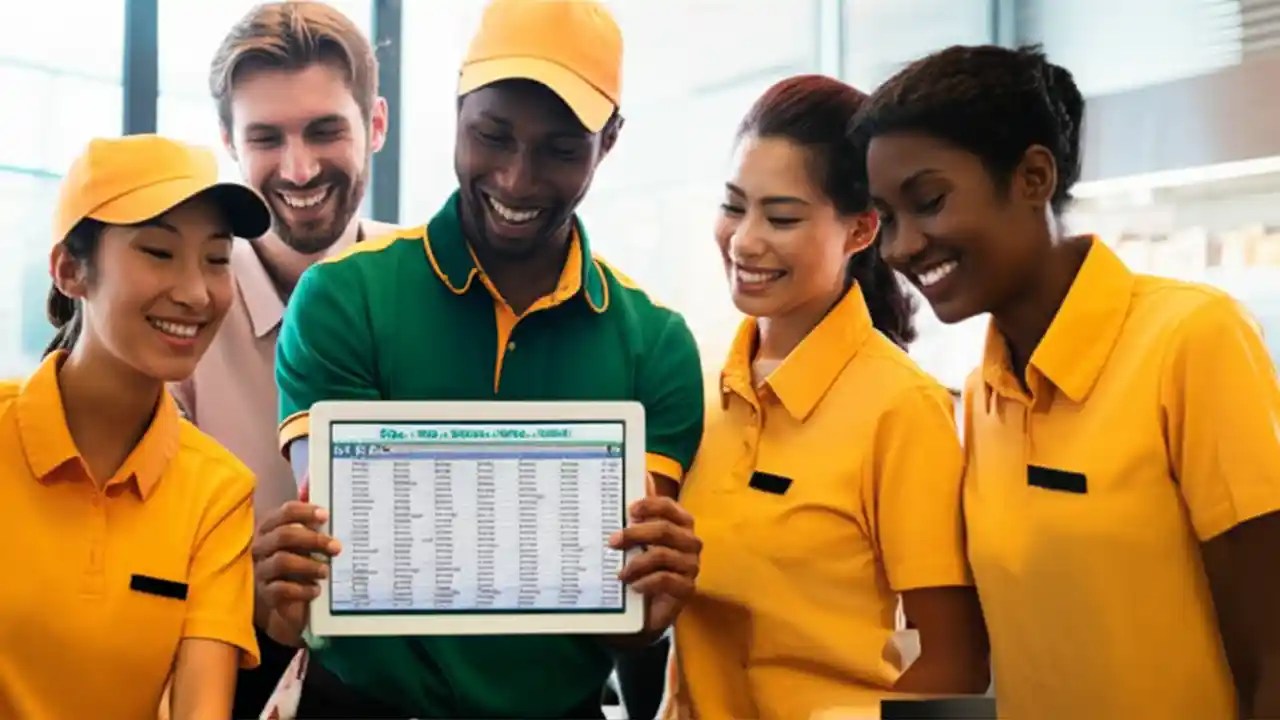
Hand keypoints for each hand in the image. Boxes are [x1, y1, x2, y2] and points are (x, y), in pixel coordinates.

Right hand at [252, 500, 340, 645]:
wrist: (291, 602)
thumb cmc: (302, 563)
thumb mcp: (309, 543)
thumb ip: (313, 522)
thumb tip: (315, 496)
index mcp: (272, 528)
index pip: (285, 512)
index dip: (305, 511)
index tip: (326, 515)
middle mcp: (262, 547)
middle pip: (284, 535)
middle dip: (313, 539)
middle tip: (336, 547)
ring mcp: (262, 570)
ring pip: (281, 561)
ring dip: (308, 565)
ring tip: (326, 571)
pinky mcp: (266, 593)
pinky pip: (281, 589)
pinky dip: (302, 589)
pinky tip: (316, 590)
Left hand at [609, 493, 701, 635]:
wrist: (651, 607)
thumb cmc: (647, 566)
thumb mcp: (641, 539)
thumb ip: (643, 511)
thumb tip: (643, 473)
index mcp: (681, 524)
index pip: (669, 506)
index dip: (650, 505)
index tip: (628, 510)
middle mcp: (690, 542)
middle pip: (664, 530)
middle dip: (635, 534)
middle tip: (612, 541)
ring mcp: (691, 565)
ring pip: (663, 555)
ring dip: (636, 563)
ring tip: (619, 573)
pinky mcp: (687, 588)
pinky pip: (666, 580)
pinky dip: (646, 582)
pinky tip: (634, 586)